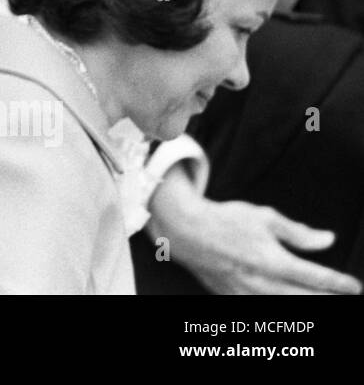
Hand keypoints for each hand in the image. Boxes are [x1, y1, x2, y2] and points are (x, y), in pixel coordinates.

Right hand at [149, 167, 361, 294]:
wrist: (185, 230)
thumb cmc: (225, 219)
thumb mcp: (264, 217)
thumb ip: (298, 232)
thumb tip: (326, 240)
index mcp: (273, 260)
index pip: (316, 277)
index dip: (340, 284)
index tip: (353, 286)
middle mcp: (262, 281)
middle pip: (305, 299)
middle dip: (327, 300)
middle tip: (342, 299)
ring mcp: (246, 293)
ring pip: (283, 309)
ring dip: (305, 308)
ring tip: (318, 303)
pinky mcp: (232, 297)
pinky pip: (259, 311)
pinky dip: (277, 314)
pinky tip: (285, 310)